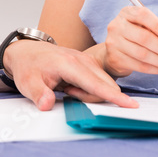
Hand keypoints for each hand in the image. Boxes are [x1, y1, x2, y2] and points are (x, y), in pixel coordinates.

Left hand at [3, 40, 137, 110]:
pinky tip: (72, 86)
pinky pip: (100, 81)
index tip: (131, 105)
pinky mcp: (90, 64)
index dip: (114, 97)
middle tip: (67, 93)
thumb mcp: (27, 83)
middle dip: (91, 98)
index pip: (96, 84)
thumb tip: (46, 105)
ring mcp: (88, 60)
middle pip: (104, 86)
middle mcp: (83, 60)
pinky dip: (90, 89)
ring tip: (66, 88)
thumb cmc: (28, 66)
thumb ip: (38, 94)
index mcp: (69, 64)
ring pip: (104, 84)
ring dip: (90, 93)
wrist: (26, 51)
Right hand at [101, 6, 157, 77]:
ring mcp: (114, 42)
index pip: (143, 15)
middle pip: (144, 37)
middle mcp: (117, 25)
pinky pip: (138, 65)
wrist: (117, 51)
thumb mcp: (151, 26)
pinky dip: (153, 69)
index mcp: (127, 13)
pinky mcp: (115, 58)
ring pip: (142, 54)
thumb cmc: (138, 35)